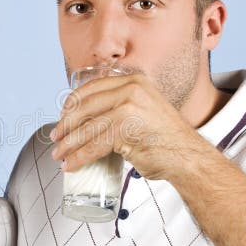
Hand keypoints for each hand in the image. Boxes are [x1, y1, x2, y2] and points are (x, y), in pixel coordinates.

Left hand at [50, 73, 210, 180]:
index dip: (72, 105)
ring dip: (69, 144)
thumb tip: (87, 119)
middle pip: (85, 107)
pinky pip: (94, 144)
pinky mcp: (126, 128)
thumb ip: (120, 107)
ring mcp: (129, 107)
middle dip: (66, 126)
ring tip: (60, 154)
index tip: (62, 118)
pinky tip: (71, 164)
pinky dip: (79, 157)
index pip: (92, 89)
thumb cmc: (165, 140)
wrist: (188, 158)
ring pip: (88, 128)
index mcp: (134, 81)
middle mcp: (131, 89)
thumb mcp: (143, 111)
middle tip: (56, 139)